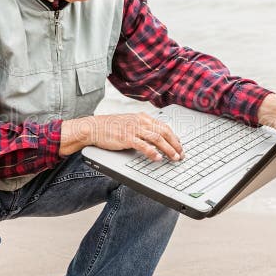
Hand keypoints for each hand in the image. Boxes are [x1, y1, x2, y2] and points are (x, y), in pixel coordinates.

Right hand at [60, 113, 183, 161]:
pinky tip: (157, 158)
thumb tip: (154, 137)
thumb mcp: (129, 123)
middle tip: (181, 154)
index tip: (179, 145)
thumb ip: (142, 128)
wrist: (94, 127)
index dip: (174, 137)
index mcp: (142, 117)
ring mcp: (134, 129)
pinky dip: (152, 152)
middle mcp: (140, 121)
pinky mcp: (127, 138)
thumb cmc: (110, 127)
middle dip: (175, 144)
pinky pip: (143, 145)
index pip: (164, 126)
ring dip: (168, 149)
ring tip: (174, 157)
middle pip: (164, 132)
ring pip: (157, 138)